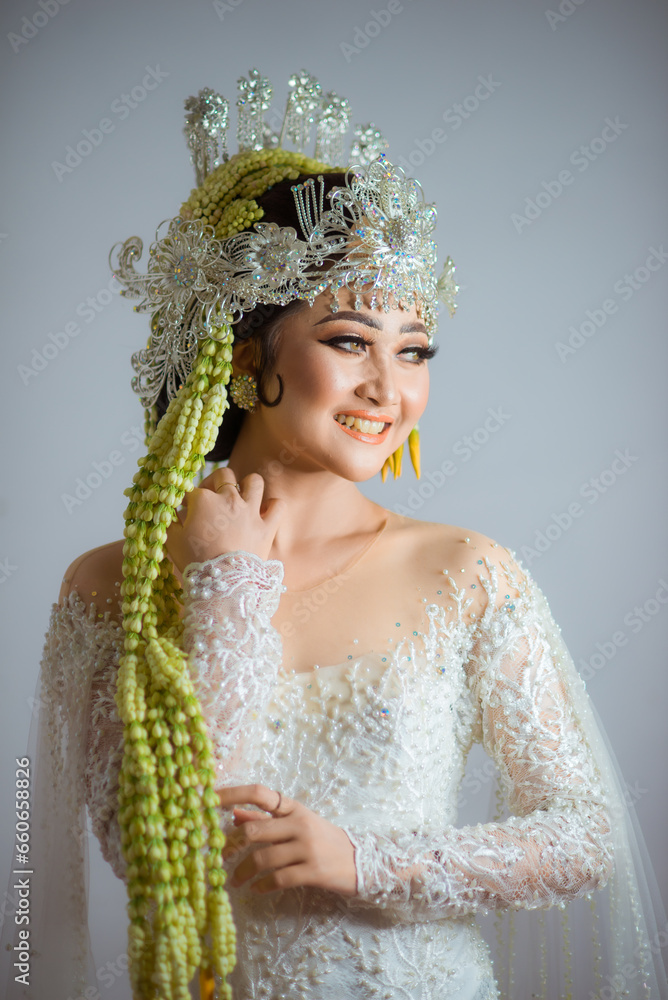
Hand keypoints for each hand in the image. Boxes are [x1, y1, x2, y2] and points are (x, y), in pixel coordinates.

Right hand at [165, 469, 285, 573]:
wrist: (223, 582)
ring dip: (247, 486)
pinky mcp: (267, 526)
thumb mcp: (172, 540)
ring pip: (254, 481)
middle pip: (224, 475)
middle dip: (215, 481)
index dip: (186, 500)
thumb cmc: (195, 561)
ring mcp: (251, 511)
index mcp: (204, 500)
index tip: (184, 512)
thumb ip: (170, 521)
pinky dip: (273, 506)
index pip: (192, 490)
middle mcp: (229, 498)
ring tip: (241, 497)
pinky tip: (264, 512)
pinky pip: (278, 505)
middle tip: (211, 496)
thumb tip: (170, 513)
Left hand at [218, 784, 357, 897]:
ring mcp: (307, 847)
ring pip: (263, 858)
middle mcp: (299, 823)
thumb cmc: (323, 839)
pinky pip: (278, 879)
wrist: (361, 860)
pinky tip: (256, 889)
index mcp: (293, 808)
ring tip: (235, 880)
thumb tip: (234, 814)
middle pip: (255, 831)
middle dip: (232, 846)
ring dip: (244, 871)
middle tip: (219, 858)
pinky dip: (262, 886)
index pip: (259, 793)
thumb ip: (266, 819)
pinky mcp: (313, 871)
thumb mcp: (296, 823)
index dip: (232, 794)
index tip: (209, 799)